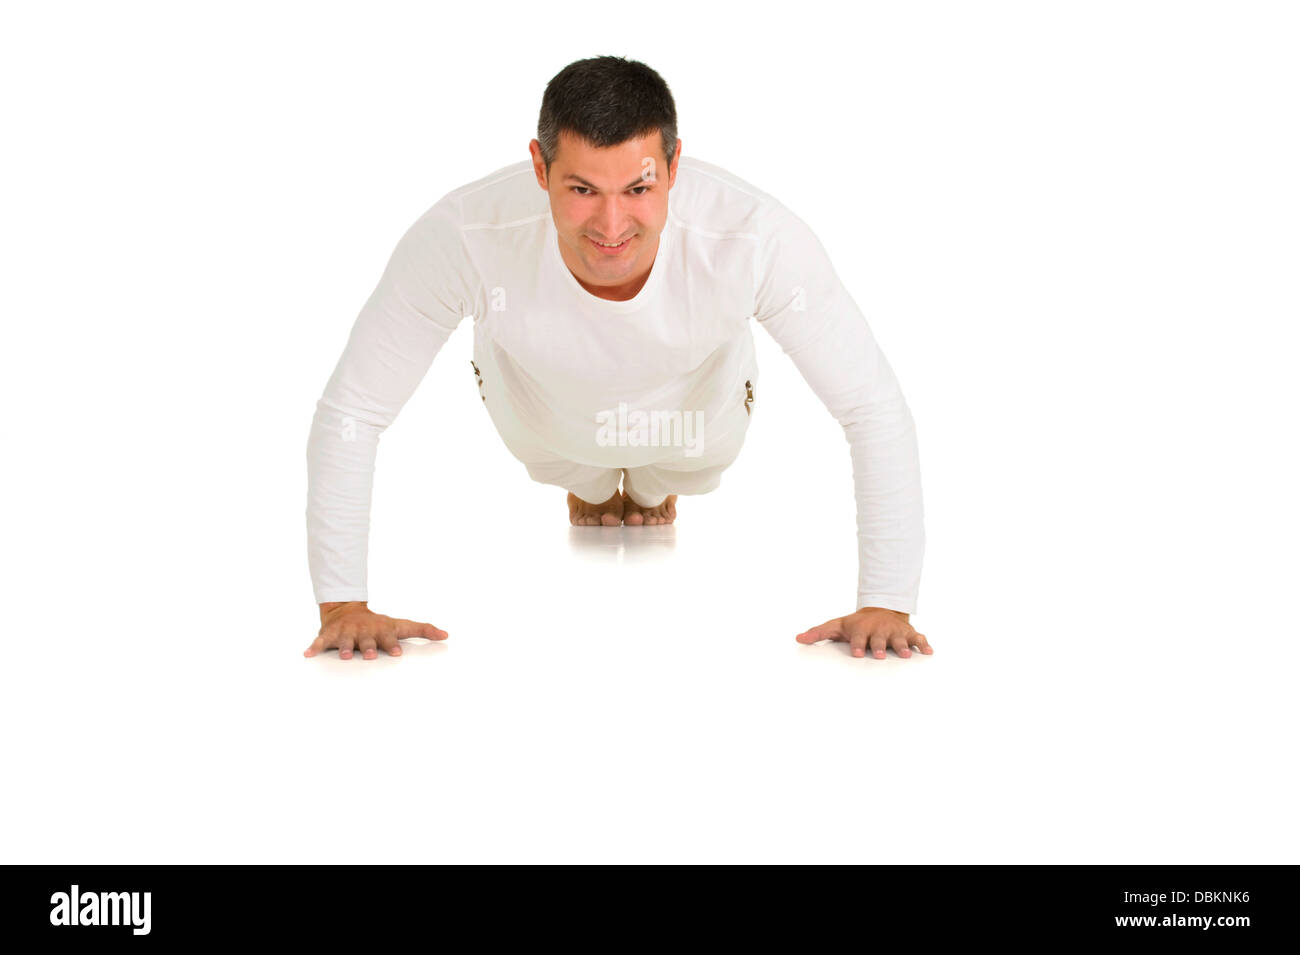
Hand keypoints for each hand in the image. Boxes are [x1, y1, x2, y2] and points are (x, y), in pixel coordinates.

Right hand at [304, 601, 448, 659]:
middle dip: (369, 647)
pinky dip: (314, 647)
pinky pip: (320, 641)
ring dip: (345, 648)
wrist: (347, 610)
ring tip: (346, 656)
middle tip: (372, 655)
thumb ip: (422, 629)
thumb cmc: (377, 624)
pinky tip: (308, 654)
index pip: (389, 638)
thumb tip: (447, 634)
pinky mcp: (329, 635)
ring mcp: (346, 633)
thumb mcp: (399, 625)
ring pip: (345, 642)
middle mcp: (364, 632)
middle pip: (367, 640)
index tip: (397, 653)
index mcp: (381, 631)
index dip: (392, 645)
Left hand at [795, 607, 932, 658]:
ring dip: (902, 646)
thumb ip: (818, 632)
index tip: (857, 653)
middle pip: (879, 639)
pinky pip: (918, 638)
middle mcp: (879, 630)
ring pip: (900, 639)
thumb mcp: (837, 625)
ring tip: (905, 655)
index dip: (858, 645)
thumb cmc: (856, 624)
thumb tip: (798, 639)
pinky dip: (924, 644)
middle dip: (879, 646)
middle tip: (879, 654)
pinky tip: (929, 652)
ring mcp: (895, 632)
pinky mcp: (909, 634)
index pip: (859, 638)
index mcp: (861, 629)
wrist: (881, 611)